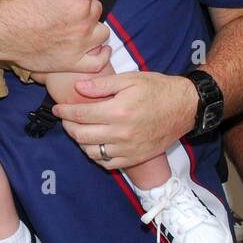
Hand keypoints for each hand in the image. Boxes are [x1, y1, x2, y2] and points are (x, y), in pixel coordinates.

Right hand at [0, 0, 108, 73]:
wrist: (3, 31)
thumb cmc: (20, 4)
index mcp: (79, 3)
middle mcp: (84, 25)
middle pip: (96, 11)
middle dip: (85, 7)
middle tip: (70, 10)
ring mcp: (80, 46)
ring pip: (102, 34)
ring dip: (94, 28)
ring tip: (82, 27)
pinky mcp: (72, 63)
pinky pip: (98, 62)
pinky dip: (102, 56)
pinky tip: (100, 49)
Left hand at [52, 71, 195, 169]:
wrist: (185, 107)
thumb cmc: (158, 89)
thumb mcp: (130, 79)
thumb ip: (102, 84)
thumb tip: (78, 87)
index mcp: (119, 111)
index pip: (81, 115)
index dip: (64, 112)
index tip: (57, 108)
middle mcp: (122, 133)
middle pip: (82, 135)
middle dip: (68, 126)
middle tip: (65, 118)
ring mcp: (128, 149)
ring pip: (91, 151)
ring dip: (80, 141)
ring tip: (78, 130)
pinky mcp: (135, 158)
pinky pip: (107, 163)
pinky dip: (95, 155)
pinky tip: (94, 144)